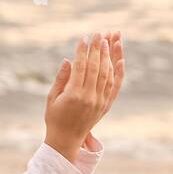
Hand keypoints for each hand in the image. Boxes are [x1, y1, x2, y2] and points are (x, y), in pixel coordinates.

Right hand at [44, 31, 123, 161]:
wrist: (66, 140)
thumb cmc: (55, 117)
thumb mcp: (52, 98)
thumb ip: (60, 78)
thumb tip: (68, 60)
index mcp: (74, 95)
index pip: (81, 67)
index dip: (83, 51)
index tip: (85, 38)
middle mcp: (89, 98)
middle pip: (96, 68)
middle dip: (98, 49)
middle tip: (99, 33)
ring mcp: (99, 102)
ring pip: (108, 74)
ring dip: (109, 56)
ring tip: (110, 40)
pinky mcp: (106, 106)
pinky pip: (115, 87)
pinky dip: (119, 72)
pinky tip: (121, 59)